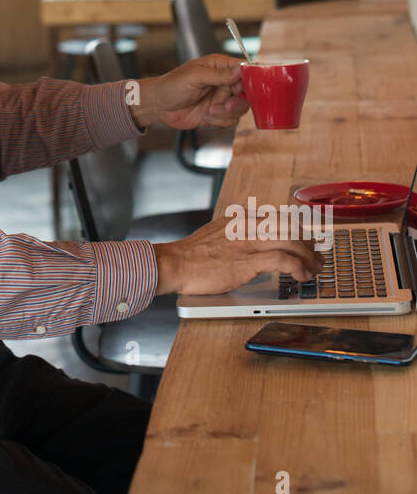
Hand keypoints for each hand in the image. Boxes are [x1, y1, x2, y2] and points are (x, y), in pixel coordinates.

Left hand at [134, 55, 250, 130]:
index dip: (250, 80)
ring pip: (241, 108)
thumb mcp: (194, 76)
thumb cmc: (171, 85)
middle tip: (225, 104)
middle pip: (247, 92)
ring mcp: (222, 98)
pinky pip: (231, 120)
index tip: (247, 89)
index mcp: (220, 66)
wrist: (158, 106)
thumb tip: (239, 70)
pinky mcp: (218, 114)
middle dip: (238, 101)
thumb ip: (218, 74)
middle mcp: (224, 82)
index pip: (245, 69)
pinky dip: (221, 121)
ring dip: (227, 112)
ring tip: (211, 111)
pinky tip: (207, 116)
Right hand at [154, 216, 324, 295]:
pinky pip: (283, 260)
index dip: (299, 231)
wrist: (176, 263)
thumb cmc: (193, 254)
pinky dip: (298, 268)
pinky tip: (301, 276)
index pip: (281, 217)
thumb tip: (255, 241)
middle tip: (317, 258)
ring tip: (314, 270)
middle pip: (291, 227)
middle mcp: (248, 225)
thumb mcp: (218, 232)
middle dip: (309, 244)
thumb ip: (237, 232)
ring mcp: (249, 242)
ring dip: (309, 257)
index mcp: (241, 217)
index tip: (307, 243)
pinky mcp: (248, 261)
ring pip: (292, 241)